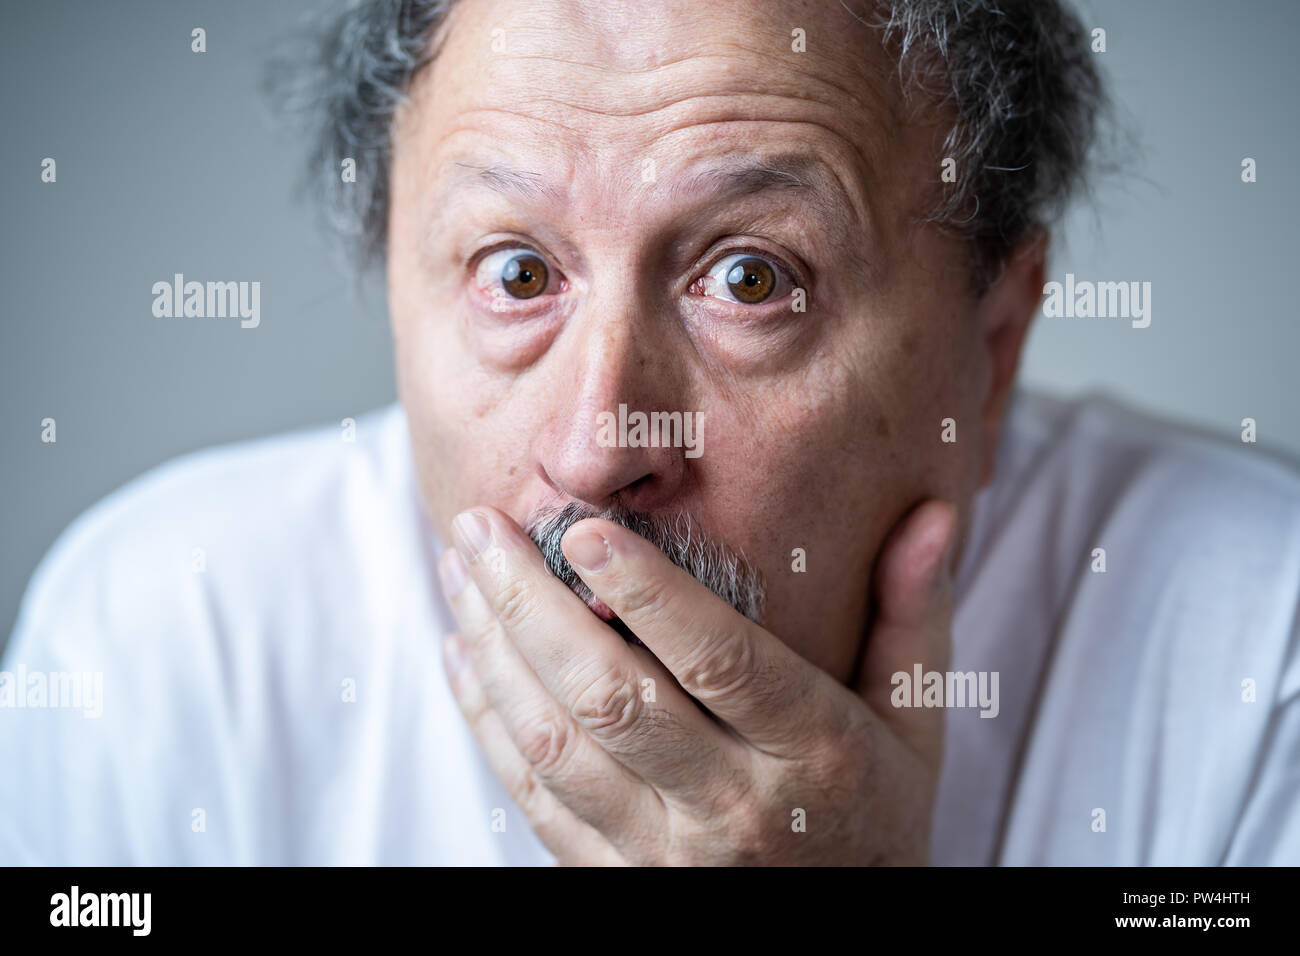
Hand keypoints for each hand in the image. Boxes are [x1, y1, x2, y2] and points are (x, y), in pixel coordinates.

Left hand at [436, 499, 955, 864]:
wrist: (846, 939)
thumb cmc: (876, 813)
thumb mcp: (918, 723)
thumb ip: (913, 618)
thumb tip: (934, 516)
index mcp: (816, 752)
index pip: (721, 662)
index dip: (648, 592)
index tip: (584, 528)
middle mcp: (735, 807)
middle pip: (614, 698)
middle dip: (532, 604)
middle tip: (480, 527)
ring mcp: (665, 855)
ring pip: (558, 745)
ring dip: (496, 650)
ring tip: (458, 571)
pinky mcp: (613, 880)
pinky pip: (534, 798)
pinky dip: (487, 721)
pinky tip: (463, 654)